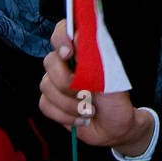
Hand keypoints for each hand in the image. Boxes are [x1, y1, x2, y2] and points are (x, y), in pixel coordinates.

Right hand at [38, 20, 144, 148]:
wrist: (115, 128)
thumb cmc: (116, 100)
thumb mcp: (112, 78)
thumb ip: (96, 57)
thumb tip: (79, 35)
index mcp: (82, 52)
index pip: (64, 31)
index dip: (60, 38)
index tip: (68, 52)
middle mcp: (67, 64)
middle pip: (49, 61)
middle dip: (66, 81)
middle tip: (84, 93)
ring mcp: (56, 83)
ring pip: (46, 86)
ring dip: (69, 103)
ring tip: (89, 111)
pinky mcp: (51, 102)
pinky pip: (45, 105)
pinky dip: (64, 116)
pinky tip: (80, 119)